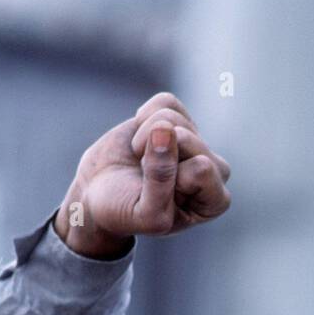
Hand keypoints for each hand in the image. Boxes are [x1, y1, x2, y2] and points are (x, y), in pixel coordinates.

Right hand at [54, 91, 230, 258]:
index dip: (170, 178)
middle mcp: (214, 170)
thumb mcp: (146, 212)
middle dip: (154, 153)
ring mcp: (197, 143)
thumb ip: (160, 179)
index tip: (155, 195)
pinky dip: (143, 117)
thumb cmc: (125, 212)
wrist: (98, 196)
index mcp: (215, 201)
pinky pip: (166, 102)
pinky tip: (140, 140)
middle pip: (188, 138)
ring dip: (145, 138)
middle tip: (143, 174)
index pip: (202, 169)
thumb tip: (165, 129)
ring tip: (140, 160)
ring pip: (174, 119)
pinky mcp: (178, 120)